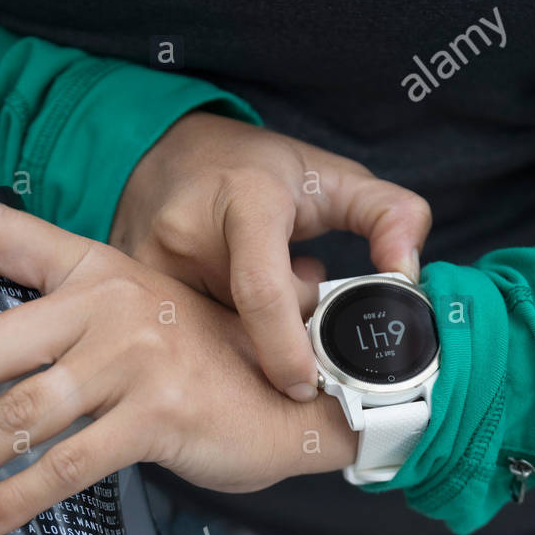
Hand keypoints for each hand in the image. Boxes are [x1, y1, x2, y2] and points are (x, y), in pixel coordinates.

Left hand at [0, 200, 355, 534]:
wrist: (307, 396)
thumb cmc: (217, 369)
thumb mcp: (145, 324)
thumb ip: (76, 332)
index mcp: (100, 268)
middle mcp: (112, 303)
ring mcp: (137, 358)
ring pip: (15, 416)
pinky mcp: (160, 415)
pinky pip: (67, 463)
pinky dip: (17, 498)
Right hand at [110, 111, 431, 398]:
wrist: (162, 150)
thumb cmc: (257, 170)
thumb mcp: (333, 177)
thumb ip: (391, 215)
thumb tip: (408, 273)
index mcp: (244, 200)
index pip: (263, 290)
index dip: (287, 349)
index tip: (304, 384)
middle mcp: (184, 233)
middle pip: (241, 323)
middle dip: (278, 334)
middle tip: (296, 299)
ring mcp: (146, 266)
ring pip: (209, 335)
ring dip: (244, 333)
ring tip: (255, 291)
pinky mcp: (126, 291)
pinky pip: (179, 334)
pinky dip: (213, 332)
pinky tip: (224, 302)